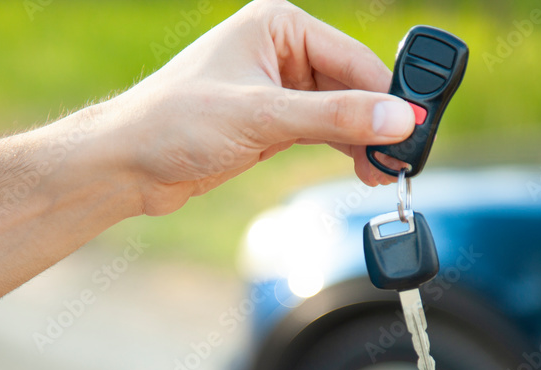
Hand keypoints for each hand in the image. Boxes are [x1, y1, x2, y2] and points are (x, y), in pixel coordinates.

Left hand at [85, 0, 415, 215]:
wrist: (127, 164)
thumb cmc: (175, 122)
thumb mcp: (262, 116)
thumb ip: (334, 117)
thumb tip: (398, 119)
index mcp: (278, 26)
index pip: (352, 57)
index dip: (387, 96)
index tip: (413, 129)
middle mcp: (281, 50)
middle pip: (352, 85)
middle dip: (376, 123)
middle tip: (401, 159)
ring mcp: (278, 87)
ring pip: (341, 111)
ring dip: (363, 140)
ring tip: (384, 172)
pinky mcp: (273, 121)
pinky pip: (323, 130)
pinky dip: (344, 148)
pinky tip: (363, 167)